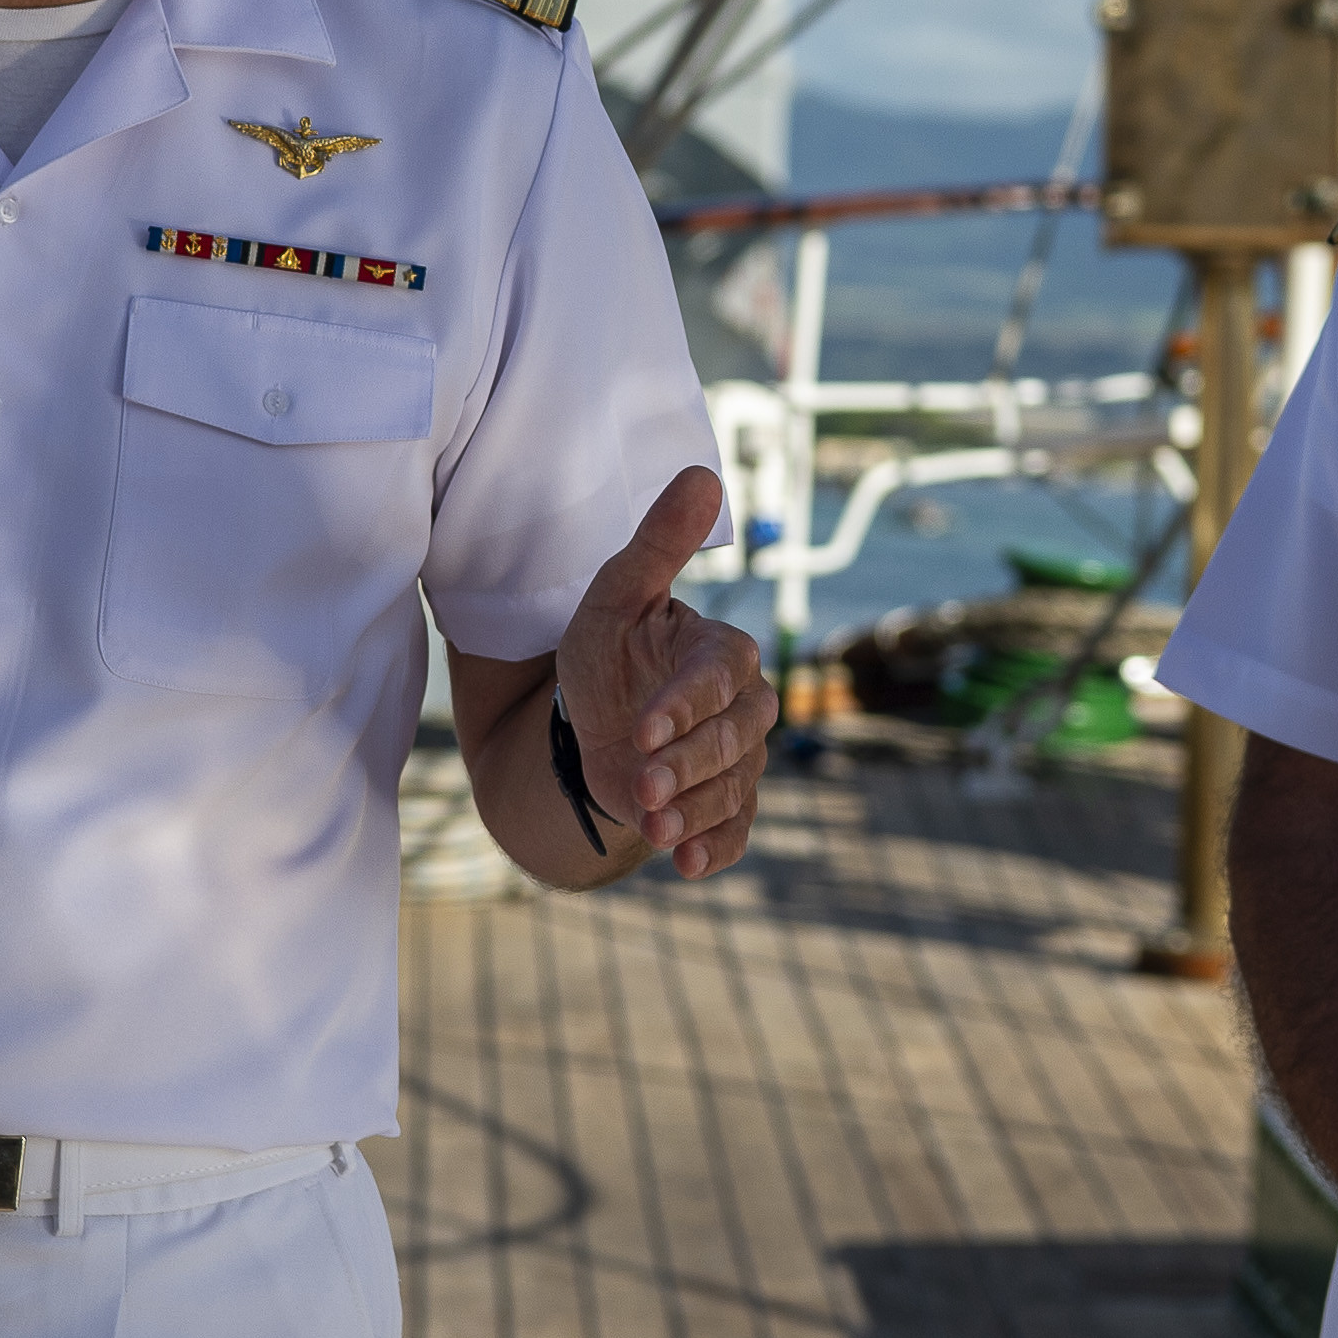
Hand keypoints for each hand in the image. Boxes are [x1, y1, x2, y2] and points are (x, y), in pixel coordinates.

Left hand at [554, 467, 765, 876]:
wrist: (593, 725)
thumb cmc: (609, 653)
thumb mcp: (617, 596)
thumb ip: (659, 543)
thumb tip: (701, 472)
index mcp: (723, 653)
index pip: (720, 678)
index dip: (687, 704)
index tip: (645, 729)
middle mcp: (744, 708)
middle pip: (736, 739)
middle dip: (690, 766)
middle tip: (641, 788)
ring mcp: (737, 762)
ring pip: (734, 789)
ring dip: (694, 812)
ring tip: (651, 831)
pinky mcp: (726, 807)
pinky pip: (735, 832)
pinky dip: (713, 851)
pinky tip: (684, 865)